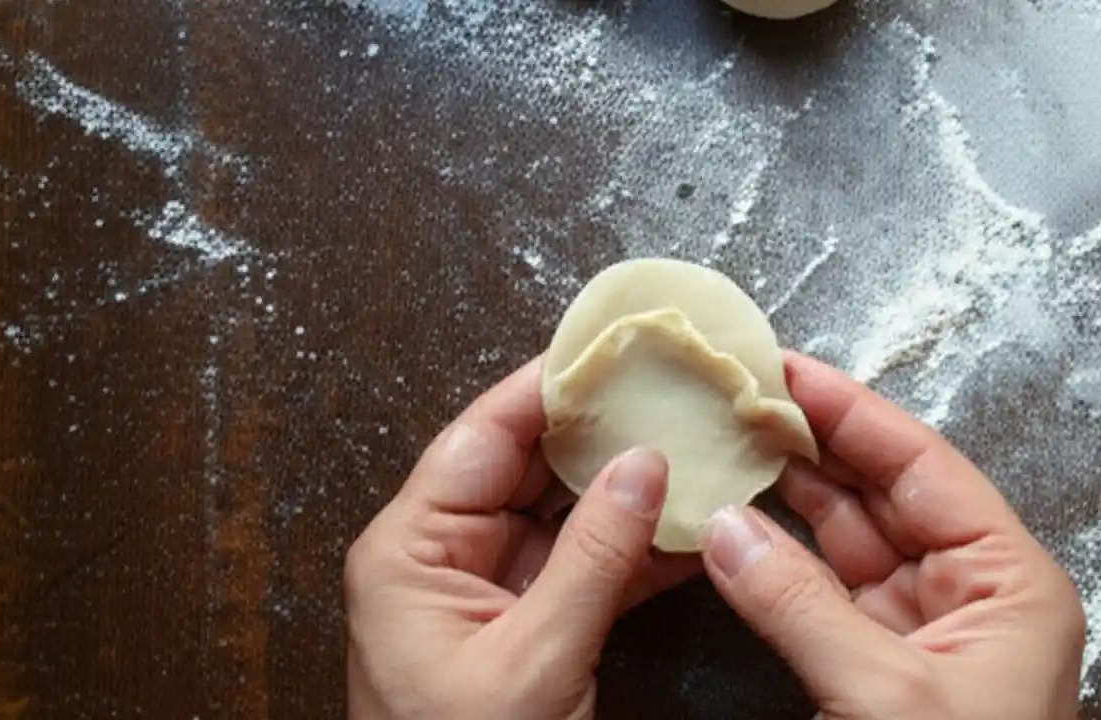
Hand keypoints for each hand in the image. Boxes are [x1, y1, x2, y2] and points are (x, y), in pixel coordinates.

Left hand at [345, 359, 698, 719]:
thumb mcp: (533, 660)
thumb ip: (593, 557)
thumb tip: (644, 463)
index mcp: (410, 547)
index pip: (484, 437)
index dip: (548, 386)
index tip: (608, 346)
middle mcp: (442, 554)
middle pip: (526, 466)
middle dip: (599, 430)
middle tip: (667, 386)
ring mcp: (486, 588)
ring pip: (561, 513)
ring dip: (624, 486)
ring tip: (690, 441)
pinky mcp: (525, 623)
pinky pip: (581, 565)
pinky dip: (632, 547)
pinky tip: (686, 521)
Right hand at [701, 352, 1085, 719]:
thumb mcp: (885, 697)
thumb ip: (799, 606)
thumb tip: (721, 528)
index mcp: (1010, 583)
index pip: (924, 467)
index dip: (852, 413)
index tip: (788, 371)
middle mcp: (970, 595)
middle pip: (883, 494)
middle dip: (812, 445)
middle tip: (744, 398)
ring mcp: (920, 631)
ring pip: (846, 540)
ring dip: (788, 497)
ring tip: (730, 445)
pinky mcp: (877, 667)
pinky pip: (823, 591)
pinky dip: (778, 559)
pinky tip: (737, 523)